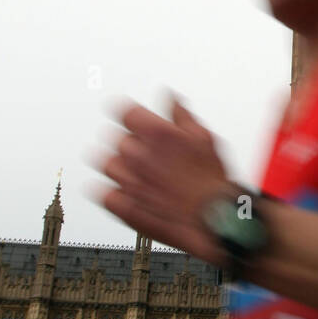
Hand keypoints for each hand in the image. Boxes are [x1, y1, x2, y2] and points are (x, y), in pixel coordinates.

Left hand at [89, 93, 230, 264]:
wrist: (214, 220)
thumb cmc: (213, 181)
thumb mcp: (205, 139)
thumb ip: (181, 115)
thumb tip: (169, 97)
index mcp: (156, 132)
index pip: (123, 110)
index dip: (130, 116)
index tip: (132, 119)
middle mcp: (137, 154)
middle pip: (114, 137)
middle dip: (129, 143)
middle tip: (146, 154)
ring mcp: (128, 181)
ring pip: (105, 163)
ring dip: (118, 165)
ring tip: (135, 173)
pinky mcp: (122, 206)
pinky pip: (103, 193)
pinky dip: (111, 191)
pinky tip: (126, 192)